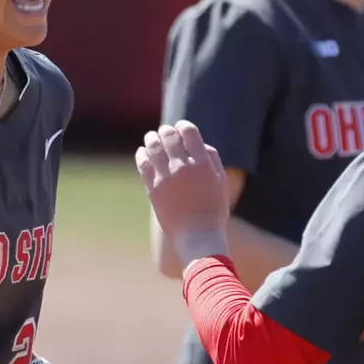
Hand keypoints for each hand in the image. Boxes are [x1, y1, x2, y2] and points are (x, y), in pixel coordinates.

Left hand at [135, 122, 230, 263]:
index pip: (189, 131)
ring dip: (152, 138)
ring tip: (152, 139)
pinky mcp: (153, 188)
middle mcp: (183, 167)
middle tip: (165, 133)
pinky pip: (143, 163)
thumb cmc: (213, 210)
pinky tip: (143, 153)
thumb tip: (200, 143)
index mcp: (202, 164)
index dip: (184, 126)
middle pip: (168, 136)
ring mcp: (166, 178)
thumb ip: (212, 159)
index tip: (181, 129)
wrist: (198, 236)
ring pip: (152, 146)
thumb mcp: (221, 182)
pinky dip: (142, 154)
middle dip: (166, 131)